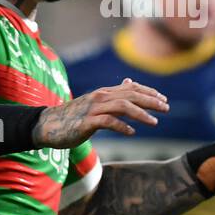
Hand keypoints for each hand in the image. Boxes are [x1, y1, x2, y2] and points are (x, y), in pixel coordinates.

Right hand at [35, 78, 168, 146]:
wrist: (48, 125)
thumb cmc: (74, 115)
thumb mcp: (96, 102)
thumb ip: (114, 94)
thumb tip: (129, 82)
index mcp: (104, 93)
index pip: (131, 88)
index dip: (149, 92)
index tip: (164, 99)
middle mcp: (100, 97)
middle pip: (130, 95)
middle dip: (151, 101)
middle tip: (166, 108)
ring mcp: (93, 109)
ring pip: (122, 106)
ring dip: (141, 113)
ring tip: (154, 122)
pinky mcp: (85, 122)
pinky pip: (107, 122)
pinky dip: (121, 126)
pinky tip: (132, 132)